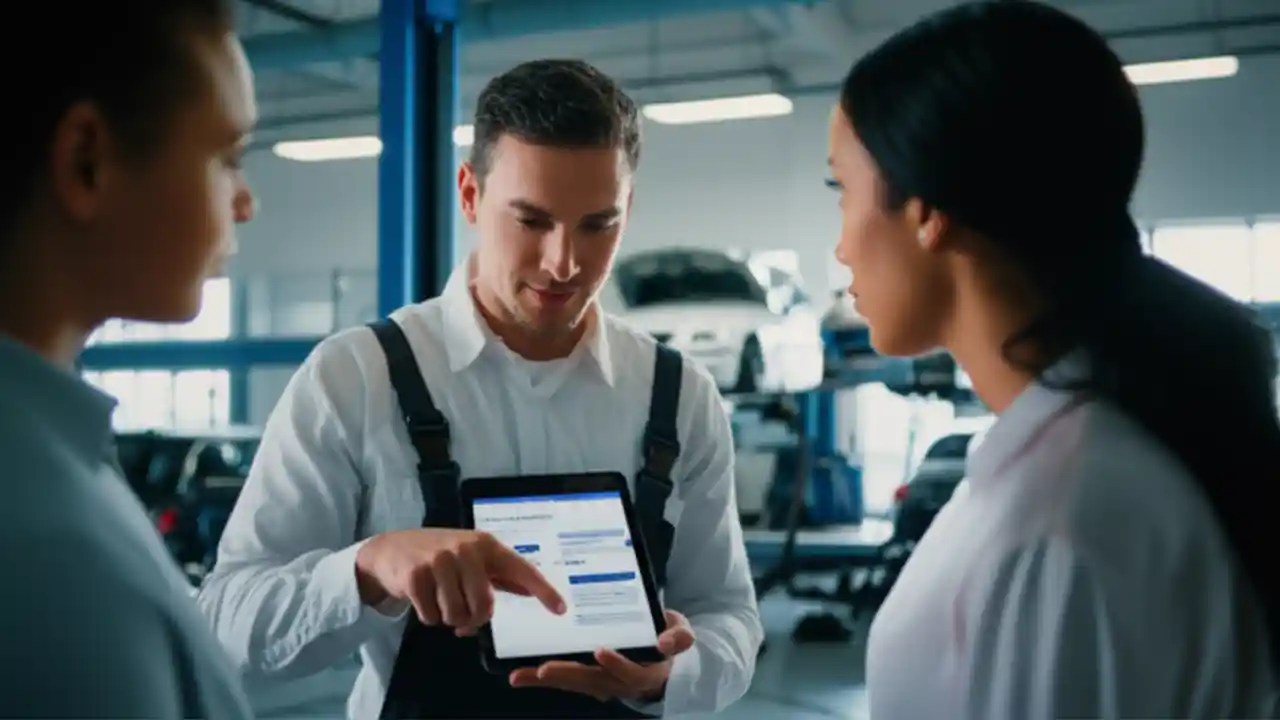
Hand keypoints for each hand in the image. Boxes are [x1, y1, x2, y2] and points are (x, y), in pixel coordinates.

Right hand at [355, 528, 564, 634]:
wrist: (390, 549)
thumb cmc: (439, 556)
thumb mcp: (472, 558)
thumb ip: (500, 574)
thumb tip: (530, 588)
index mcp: (486, 545)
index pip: (521, 569)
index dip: (543, 590)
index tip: (561, 609)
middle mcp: (466, 550)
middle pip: (484, 607)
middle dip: (472, 620)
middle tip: (462, 616)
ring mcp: (440, 561)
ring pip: (457, 616)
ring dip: (448, 619)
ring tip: (439, 600)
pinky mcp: (416, 576)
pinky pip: (432, 617)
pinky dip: (428, 617)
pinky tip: (422, 598)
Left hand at [509, 610, 694, 702]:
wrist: (660, 652)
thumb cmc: (666, 637)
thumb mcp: (681, 632)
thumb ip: (679, 636)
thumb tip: (666, 643)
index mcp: (644, 671)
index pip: (631, 673)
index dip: (617, 664)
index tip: (601, 651)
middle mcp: (619, 682)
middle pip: (593, 681)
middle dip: (568, 675)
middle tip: (545, 669)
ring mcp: (601, 682)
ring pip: (573, 683)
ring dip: (547, 680)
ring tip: (521, 675)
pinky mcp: (585, 678)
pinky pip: (563, 681)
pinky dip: (540, 679)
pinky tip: (518, 675)